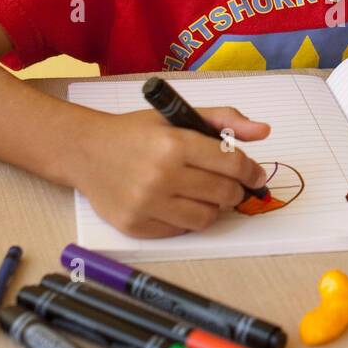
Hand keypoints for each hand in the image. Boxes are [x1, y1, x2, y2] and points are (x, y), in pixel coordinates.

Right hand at [74, 106, 270, 237]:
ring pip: (206, 218)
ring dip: (213, 207)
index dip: (252, 171)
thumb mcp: (177, 116)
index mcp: (174, 143)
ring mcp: (146, 204)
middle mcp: (161, 175)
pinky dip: (186, 220)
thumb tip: (263, 131)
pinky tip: (178, 203)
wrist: (85, 151)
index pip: (233, 165)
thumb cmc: (136, 132)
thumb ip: (224, 120)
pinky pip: (180, 231)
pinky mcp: (135, 226)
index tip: (255, 175)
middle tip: (229, 185)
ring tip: (204, 194)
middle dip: (235, 190)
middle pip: (224, 194)